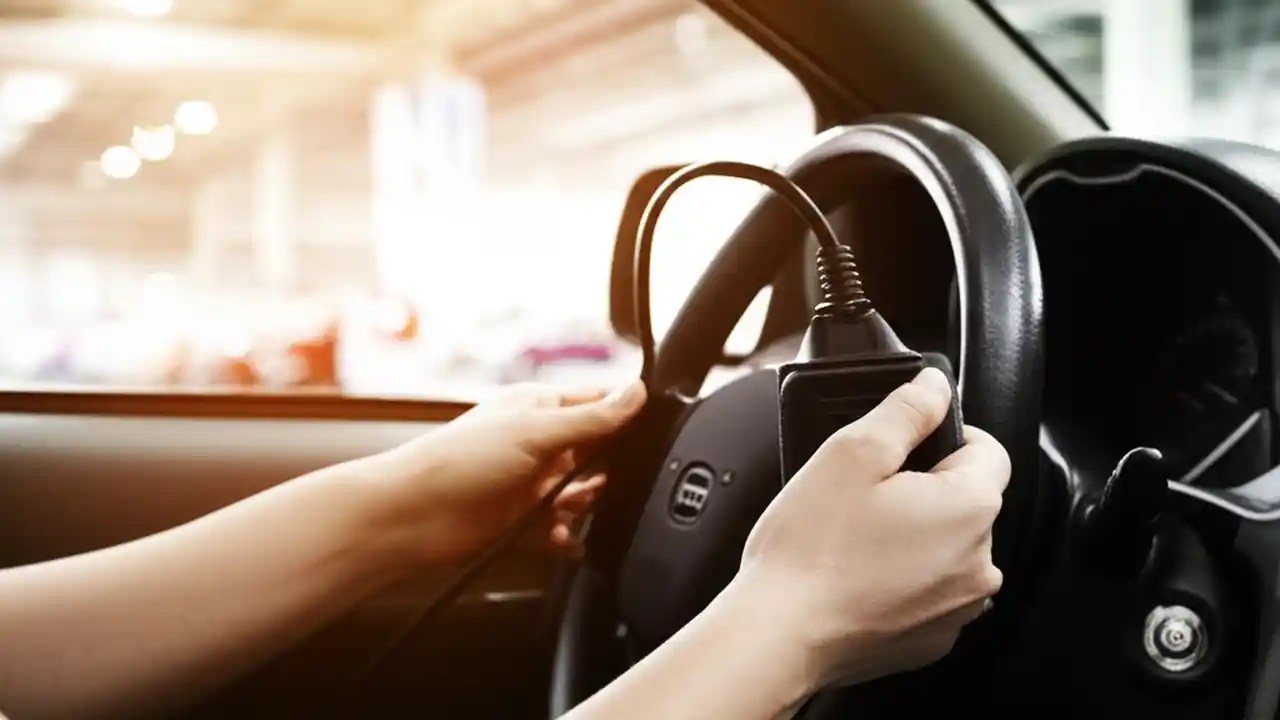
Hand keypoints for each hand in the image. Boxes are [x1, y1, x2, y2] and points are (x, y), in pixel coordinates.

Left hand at [373, 380, 646, 564]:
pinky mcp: (522, 520)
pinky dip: (564, 537)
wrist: (412, 516)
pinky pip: (559, 529)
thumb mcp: (537, 430)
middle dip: (606, 471)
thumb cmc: (460, 460)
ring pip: (580, 494)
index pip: (597, 402)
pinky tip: (560, 539)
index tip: (648, 434)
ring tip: (566, 510)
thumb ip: (593, 417)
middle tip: (597, 480)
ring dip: (582, 505)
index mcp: (540, 407)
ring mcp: (530, 482)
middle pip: (596, 454)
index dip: (623, 416)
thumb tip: (638, 392)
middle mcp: (538, 442)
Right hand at [733, 367, 1008, 691]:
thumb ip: (906, 410)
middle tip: (860, 495)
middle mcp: (980, 563)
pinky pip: (928, 589)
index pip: (988, 448)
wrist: (778, 636)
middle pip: (965, 500)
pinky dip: (899, 578)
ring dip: (911, 535)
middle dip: (920, 488)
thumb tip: (935, 386)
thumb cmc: (810, 551)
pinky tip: (855, 575)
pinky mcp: (932, 638)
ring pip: (945, 546)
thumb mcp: (852, 452)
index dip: (941, 434)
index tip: (898, 446)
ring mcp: (958, 608)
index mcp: (971, 509)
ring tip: (853, 539)